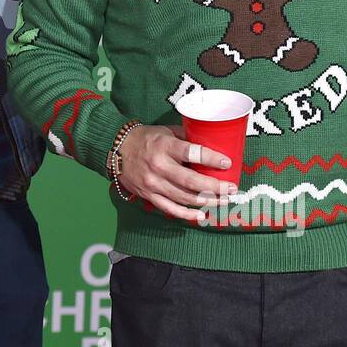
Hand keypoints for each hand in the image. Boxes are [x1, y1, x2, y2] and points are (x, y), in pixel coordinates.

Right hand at [116, 124, 236, 222]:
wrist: (116, 149)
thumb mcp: (166, 131)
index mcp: (164, 146)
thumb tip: (212, 145)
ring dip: (207, 201)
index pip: (192, 153)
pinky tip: (202, 215)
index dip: (211, 159)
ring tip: (223, 200)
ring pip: (184, 198)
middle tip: (231, 189)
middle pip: (191, 181)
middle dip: (215, 187)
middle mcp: (158, 166)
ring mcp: (153, 183)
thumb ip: (187, 138)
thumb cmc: (145, 138)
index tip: (227, 163)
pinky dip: (187, 214)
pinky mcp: (149, 195)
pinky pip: (170, 209)